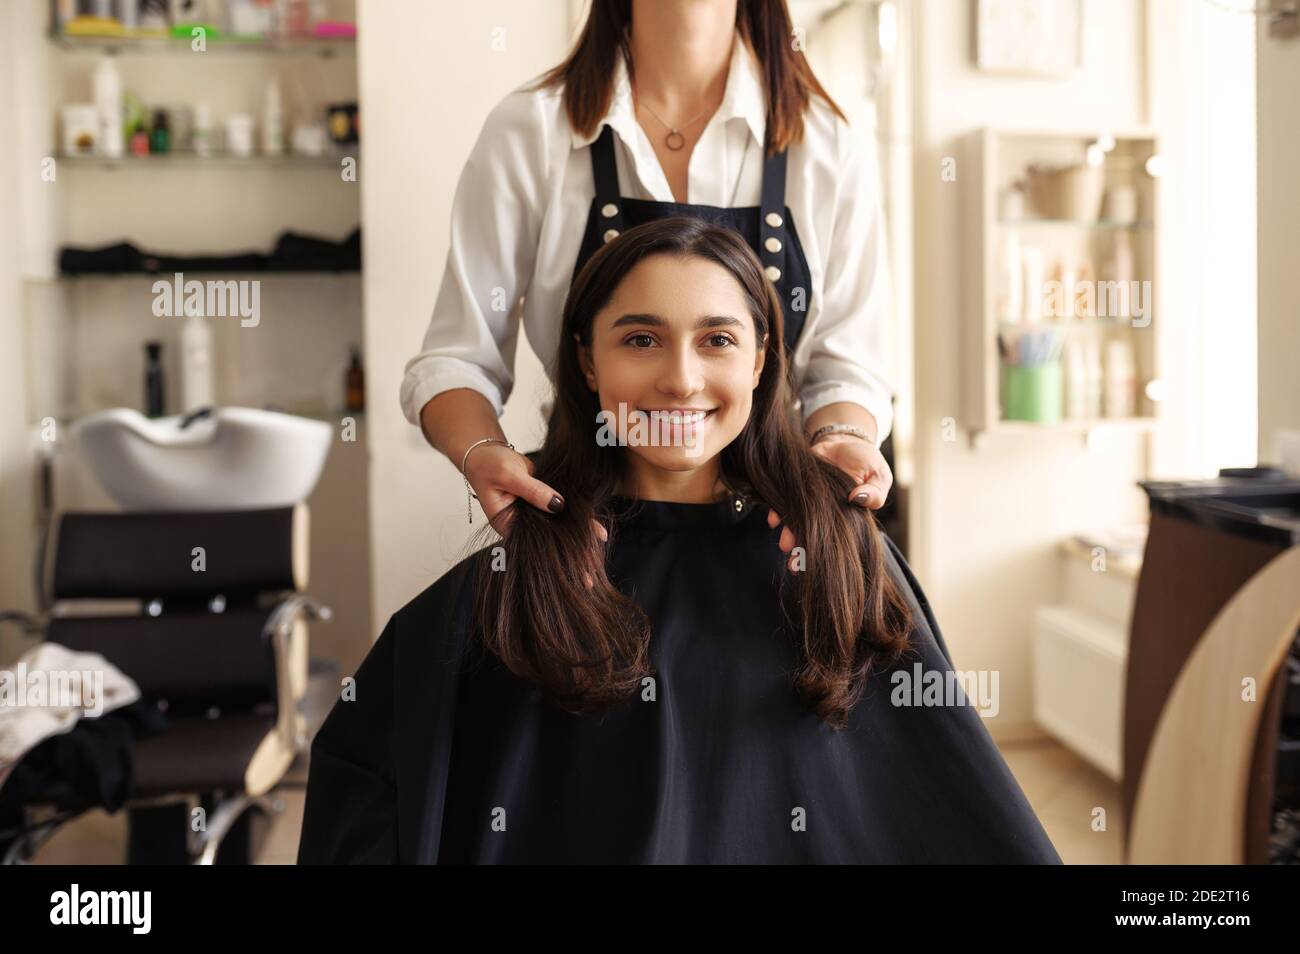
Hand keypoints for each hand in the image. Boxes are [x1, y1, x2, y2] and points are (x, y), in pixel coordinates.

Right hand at [462, 446, 607, 579]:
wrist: (486, 454)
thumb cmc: (489, 465)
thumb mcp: (509, 476)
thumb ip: (533, 490)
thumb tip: (559, 505)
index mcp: (508, 525)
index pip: (534, 546)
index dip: (554, 559)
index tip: (573, 569)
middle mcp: (522, 525)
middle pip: (548, 544)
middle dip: (570, 561)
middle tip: (589, 582)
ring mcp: (533, 515)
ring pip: (559, 530)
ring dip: (579, 543)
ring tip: (598, 562)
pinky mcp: (542, 501)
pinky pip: (562, 513)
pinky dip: (579, 520)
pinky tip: (597, 532)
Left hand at [767, 435, 891, 572]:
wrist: (842, 440)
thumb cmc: (866, 461)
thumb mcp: (878, 474)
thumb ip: (875, 490)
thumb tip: (859, 498)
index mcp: (848, 517)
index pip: (839, 540)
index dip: (829, 553)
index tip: (821, 564)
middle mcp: (826, 515)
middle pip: (814, 536)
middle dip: (804, 551)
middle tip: (795, 565)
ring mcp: (810, 503)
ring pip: (798, 523)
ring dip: (789, 535)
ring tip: (784, 545)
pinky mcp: (796, 489)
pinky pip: (784, 503)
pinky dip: (777, 512)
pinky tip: (774, 519)